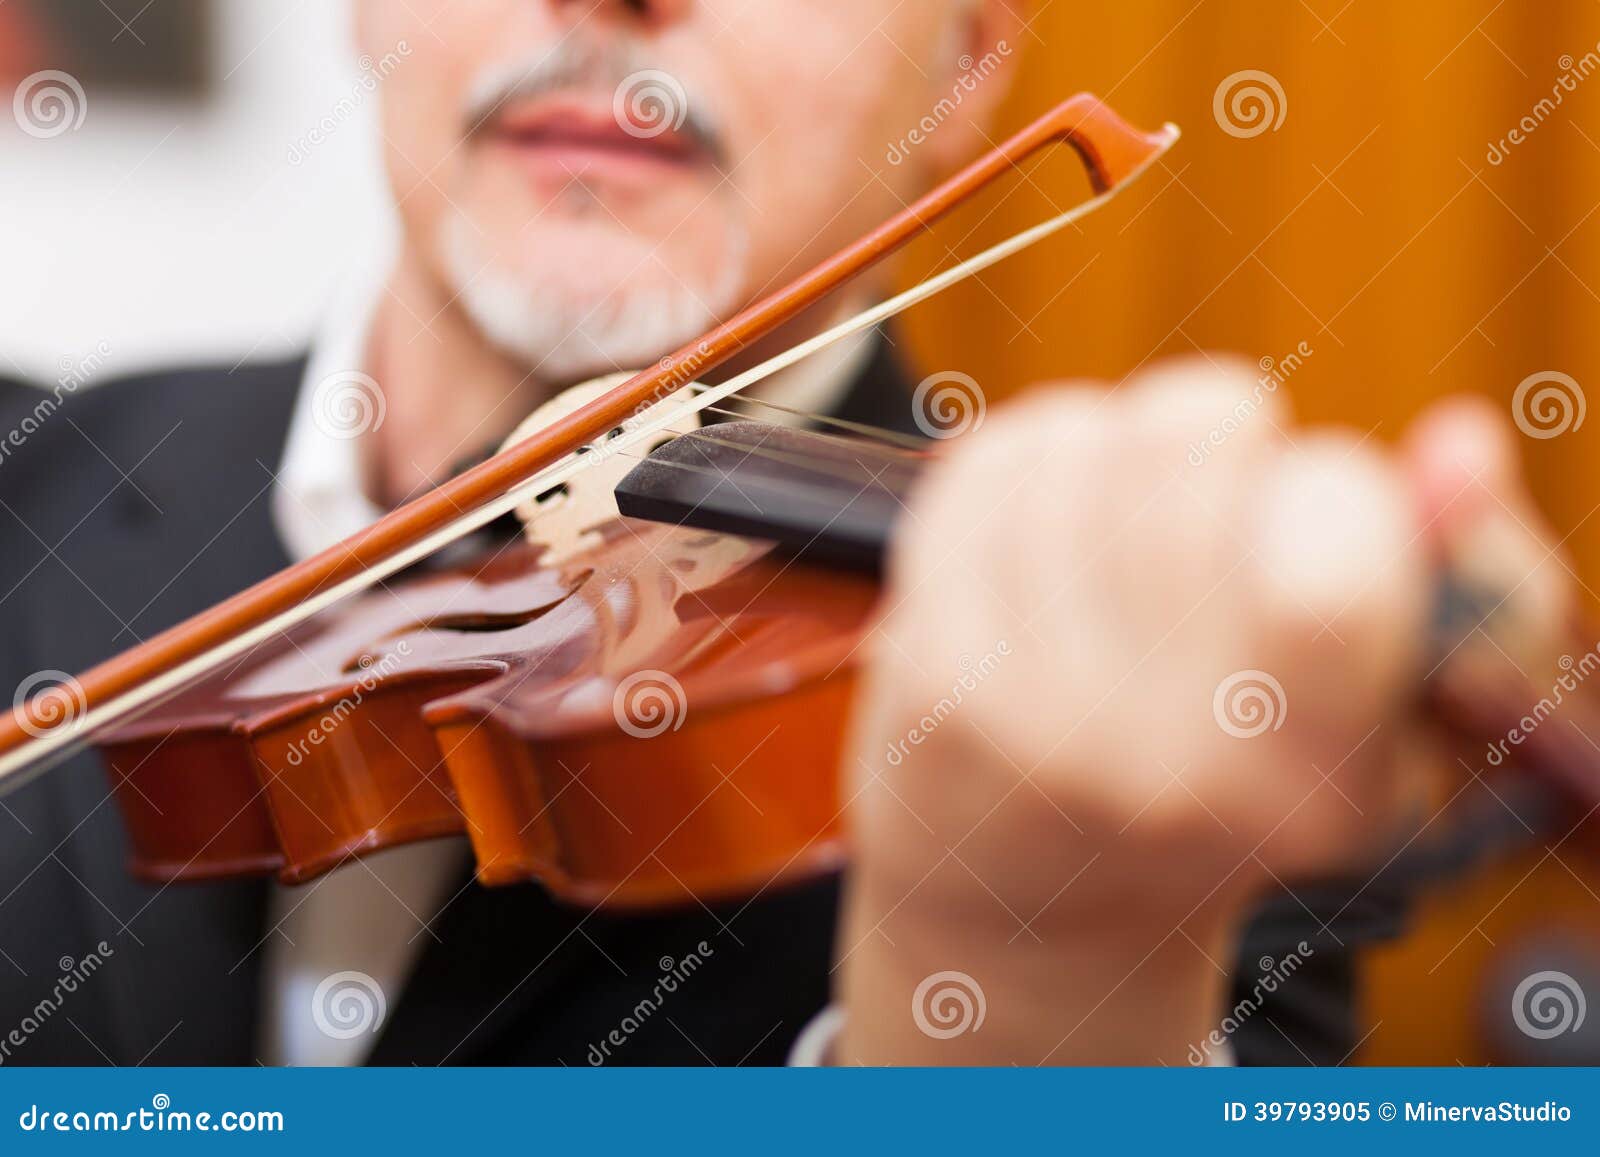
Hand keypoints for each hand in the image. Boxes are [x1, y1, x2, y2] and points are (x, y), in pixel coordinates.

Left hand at [835, 357, 1563, 1063]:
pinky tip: (1039, 522)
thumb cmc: (1219, 788)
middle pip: (1193, 446)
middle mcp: (1167, 764)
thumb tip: (1458, 448)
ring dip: (1113, 447)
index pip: (1337, 554)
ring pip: (1086, 438)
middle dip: (1214, 437)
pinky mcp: (932, 678)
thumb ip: (1451, 579)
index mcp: (1311, 782)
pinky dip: (1025, 461)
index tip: (1305, 517)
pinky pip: (988, 469)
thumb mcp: (1368, 721)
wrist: (1032, 902)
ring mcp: (1033, 721)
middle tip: (1202, 497)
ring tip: (1116, 520)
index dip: (1329, 490)